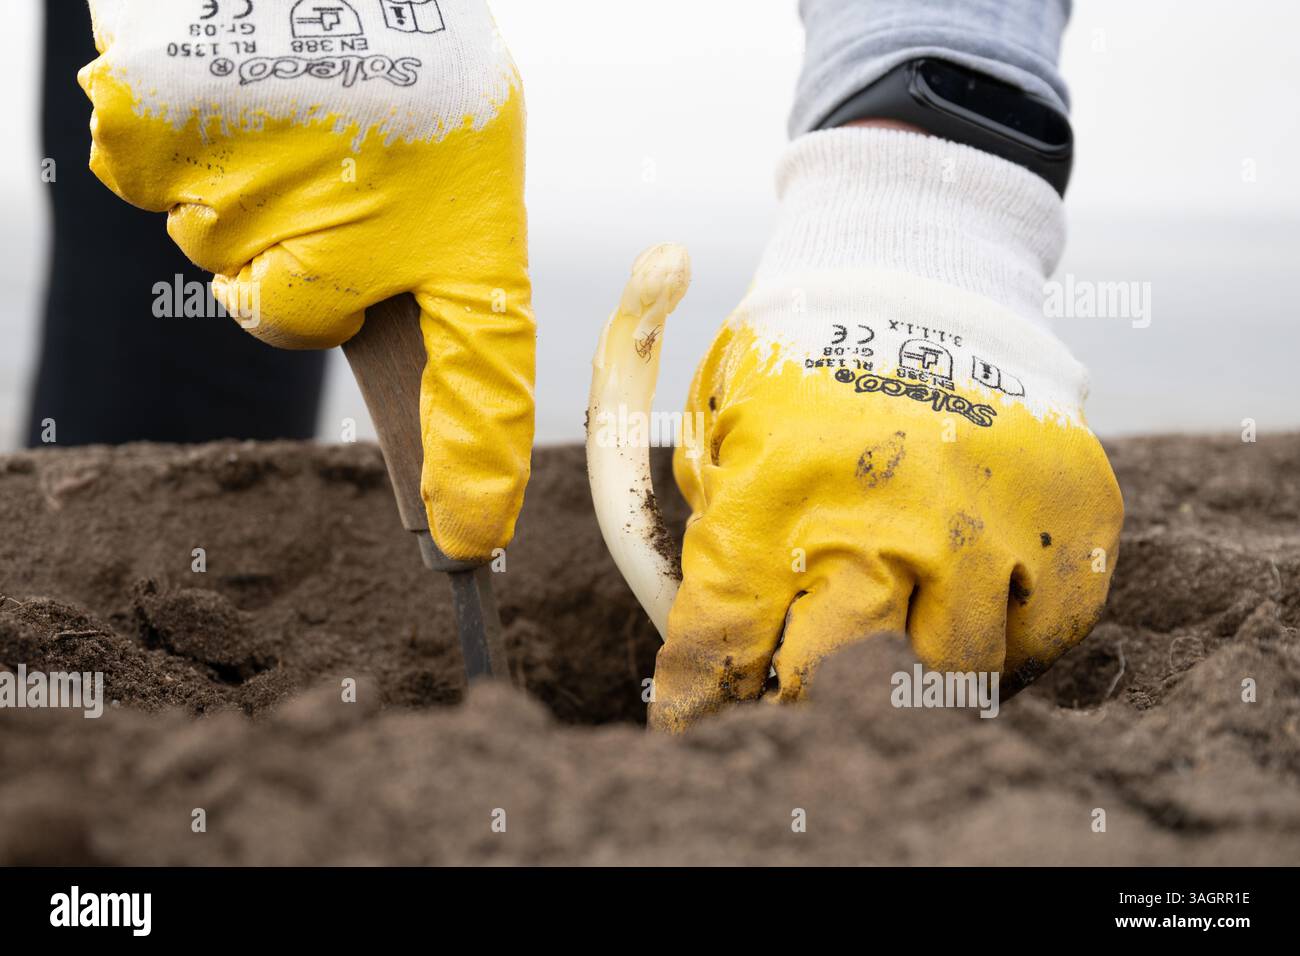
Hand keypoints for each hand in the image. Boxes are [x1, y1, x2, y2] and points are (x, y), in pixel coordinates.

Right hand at [79, 0, 534, 560]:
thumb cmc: (419, 71)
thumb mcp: (472, 174)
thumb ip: (460, 305)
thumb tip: (464, 477)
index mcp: (460, 232)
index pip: (484, 384)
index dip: (474, 471)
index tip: (466, 547)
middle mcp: (360, 228)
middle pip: (285, 312)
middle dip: (295, 258)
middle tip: (334, 165)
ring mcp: (254, 188)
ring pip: (218, 246)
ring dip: (244, 190)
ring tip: (293, 113)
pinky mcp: (162, 131)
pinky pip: (146, 183)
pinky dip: (172, 144)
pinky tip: (231, 96)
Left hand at [650, 129, 1122, 731]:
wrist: (923, 272)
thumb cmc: (797, 358)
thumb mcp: (710, 415)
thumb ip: (696, 534)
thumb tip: (682, 662)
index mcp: (775, 498)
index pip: (720, 651)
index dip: (698, 703)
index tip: (697, 719)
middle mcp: (883, 525)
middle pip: (833, 692)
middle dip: (804, 699)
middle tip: (802, 681)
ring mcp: (986, 527)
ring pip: (953, 677)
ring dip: (921, 658)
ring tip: (906, 608)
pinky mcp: (1067, 522)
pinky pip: (1044, 636)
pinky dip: (1010, 626)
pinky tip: (978, 581)